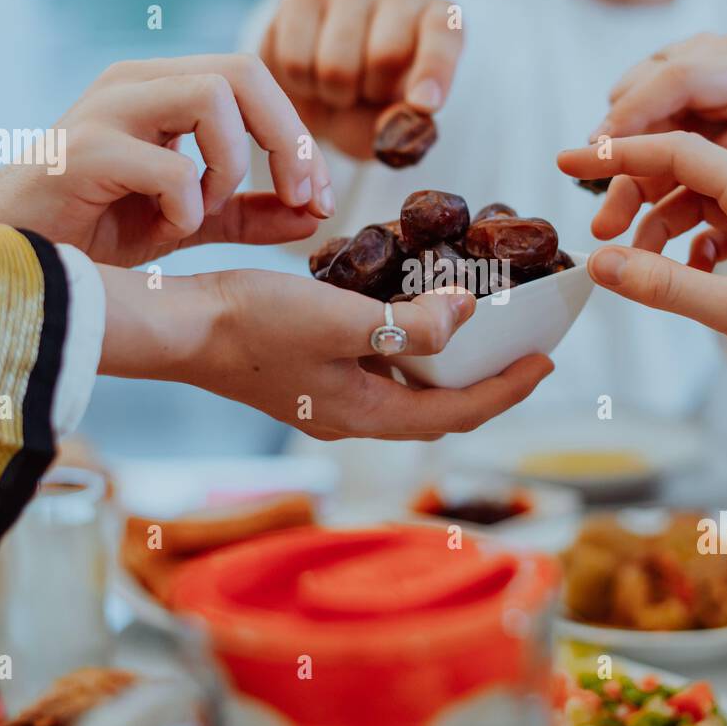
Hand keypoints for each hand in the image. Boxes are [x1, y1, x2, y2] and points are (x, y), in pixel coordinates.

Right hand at [0, 54, 332, 265]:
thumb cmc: (90, 229)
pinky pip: (168, 165)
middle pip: (244, 71)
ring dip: (233, 164)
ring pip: (212, 96)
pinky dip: (188, 204)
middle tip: (301, 197)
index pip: (255, 79)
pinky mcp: (81, 153)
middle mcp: (136, 85)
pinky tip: (169, 228)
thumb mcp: (187, 219)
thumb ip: (248, 213)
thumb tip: (315, 213)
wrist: (11, 254)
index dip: (300, 137)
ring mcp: (106, 112)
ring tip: (208, 208)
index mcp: (162, 90)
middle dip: (289, 139)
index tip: (321, 199)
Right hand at [98, 267, 551, 439]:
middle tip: (522, 344)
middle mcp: (353, 415)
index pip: (457, 412)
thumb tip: (466, 314)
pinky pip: (378, 366)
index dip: (508, 388)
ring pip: (409, 387)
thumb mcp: (339, 320)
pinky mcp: (311, 374)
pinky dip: (407, 345)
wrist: (179, 327)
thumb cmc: (251, 325)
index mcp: (366, 414)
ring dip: (448, 362)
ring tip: (479, 325)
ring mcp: (330, 397)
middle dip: (486, 380)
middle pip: (439, 406)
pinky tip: (409, 310)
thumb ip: (408, 325)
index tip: (547, 360)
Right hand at [260, 0, 462, 159]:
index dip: (435, 68)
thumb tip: (393, 127)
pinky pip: (296, 57)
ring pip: (335, 62)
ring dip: (333, 92)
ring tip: (337, 85)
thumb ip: (403, 129)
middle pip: (385, 55)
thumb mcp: (395, 130)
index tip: (424, 105)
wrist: (320, 92)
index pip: (444, 32)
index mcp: (439, 19)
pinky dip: (300, 82)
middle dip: (370, 92)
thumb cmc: (371, 108)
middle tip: (366, 94)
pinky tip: (309, 71)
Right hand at [557, 133, 726, 442]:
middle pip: (682, 177)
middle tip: (594, 233)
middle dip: (635, 202)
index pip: (677, 151)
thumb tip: (598, 263)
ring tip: (635, 273)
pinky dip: (688, 252)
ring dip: (659, 235)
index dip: (619, 153)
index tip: (567, 160)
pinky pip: (714, 233)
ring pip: (695, 208)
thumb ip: (664, 285)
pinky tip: (684, 282)